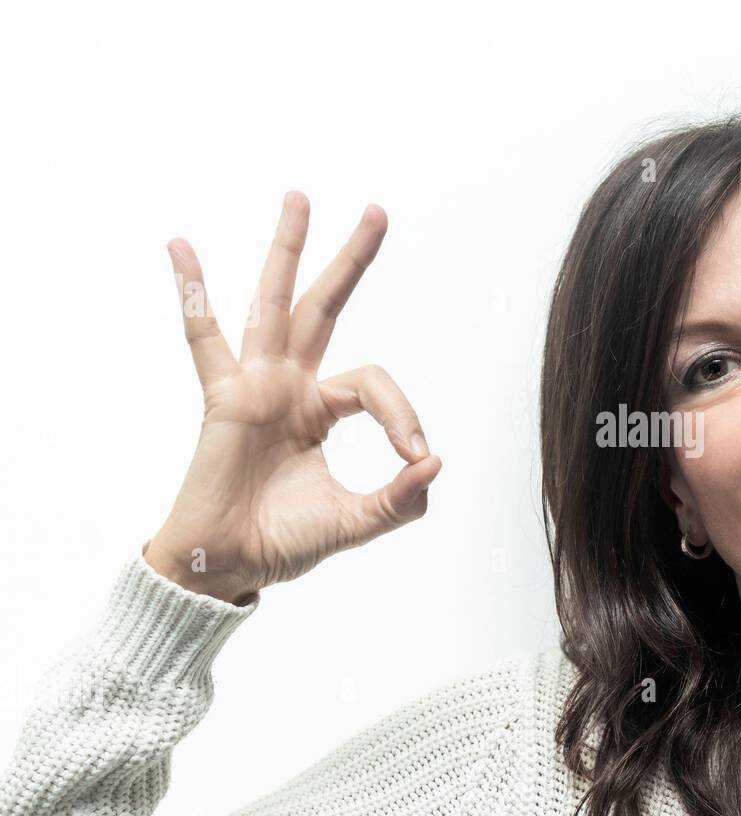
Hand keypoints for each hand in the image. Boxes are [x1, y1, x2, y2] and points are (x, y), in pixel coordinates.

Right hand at [143, 192, 441, 604]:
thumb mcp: (356, 521)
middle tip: (377, 211)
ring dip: (286, 251)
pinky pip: (203, 340)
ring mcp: (256, 387)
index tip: (416, 456)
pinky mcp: (223, 399)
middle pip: (324, 307)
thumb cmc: (283, 542)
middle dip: (351, 260)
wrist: (229, 567)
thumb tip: (435, 463)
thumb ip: (398, 500)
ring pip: (274, 304)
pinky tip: (180, 247)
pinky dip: (192, 294)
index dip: (403, 415)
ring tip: (300, 198)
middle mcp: (291, 387)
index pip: (374, 385)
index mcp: (322, 410)